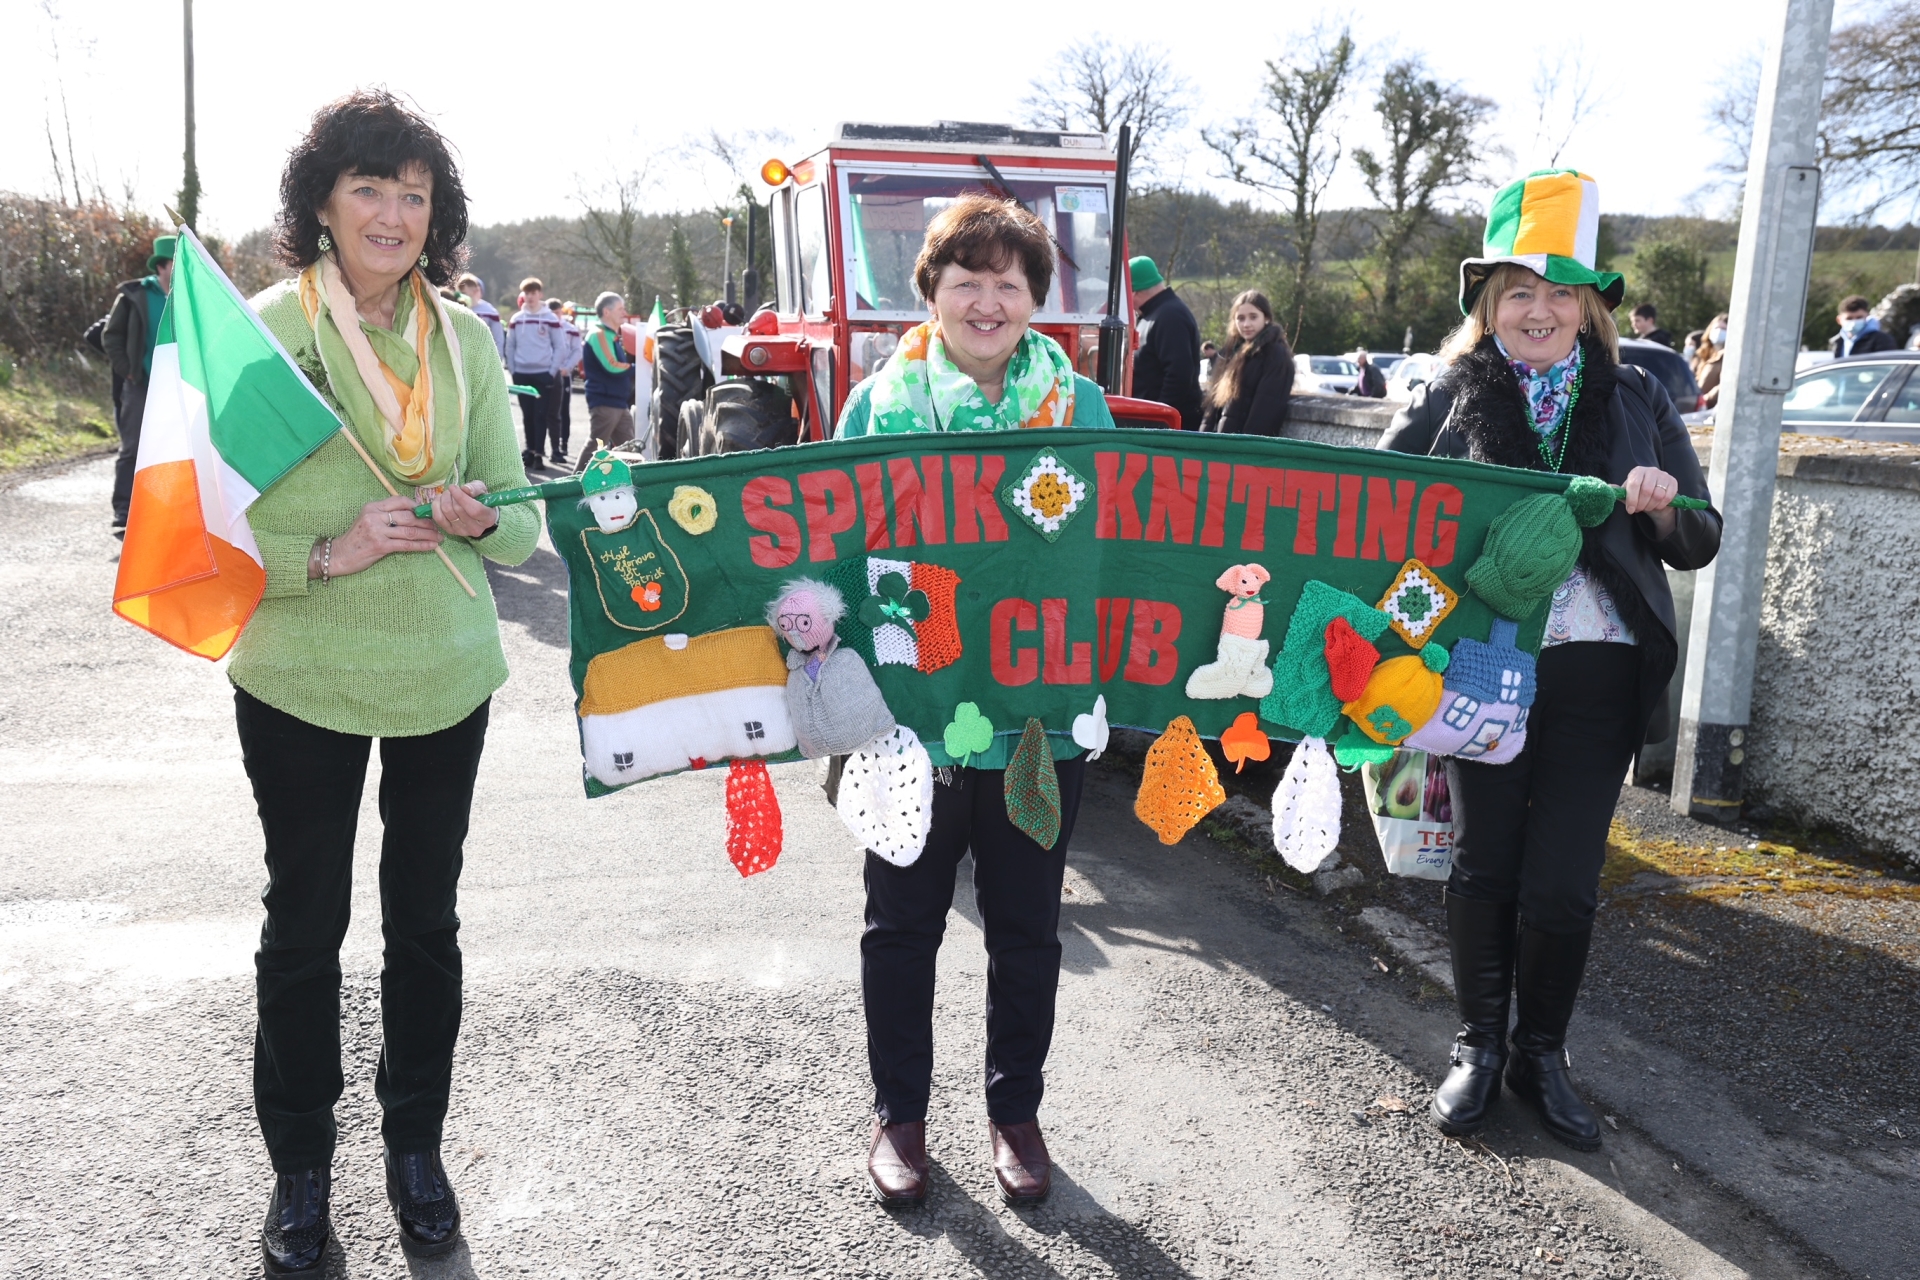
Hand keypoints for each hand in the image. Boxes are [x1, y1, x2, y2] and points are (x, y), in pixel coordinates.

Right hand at [312, 496, 442, 578]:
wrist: (339, 555)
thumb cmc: (357, 539)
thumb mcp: (368, 520)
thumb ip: (386, 515)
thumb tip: (413, 514)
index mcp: (373, 506)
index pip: (400, 501)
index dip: (417, 507)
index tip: (429, 513)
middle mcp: (375, 516)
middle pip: (408, 516)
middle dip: (427, 522)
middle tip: (439, 527)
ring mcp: (377, 531)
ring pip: (410, 531)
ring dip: (428, 534)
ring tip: (439, 538)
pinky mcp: (380, 546)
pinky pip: (406, 544)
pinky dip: (422, 545)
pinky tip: (432, 546)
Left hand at [430, 480, 499, 539]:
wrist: (477, 514)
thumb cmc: (481, 500)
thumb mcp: (482, 490)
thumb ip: (475, 488)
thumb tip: (465, 489)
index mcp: (488, 518)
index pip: (474, 510)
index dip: (461, 497)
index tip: (453, 487)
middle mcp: (476, 529)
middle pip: (458, 510)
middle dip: (451, 496)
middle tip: (450, 490)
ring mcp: (463, 532)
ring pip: (447, 513)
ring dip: (443, 500)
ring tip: (446, 494)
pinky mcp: (451, 532)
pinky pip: (439, 518)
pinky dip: (436, 507)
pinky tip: (440, 501)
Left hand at [1622, 465, 1679, 537]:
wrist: (1655, 495)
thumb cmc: (1637, 494)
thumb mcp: (1627, 493)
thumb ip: (1619, 492)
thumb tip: (1608, 488)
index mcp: (1637, 471)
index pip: (1634, 484)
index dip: (1632, 499)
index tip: (1630, 510)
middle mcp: (1651, 470)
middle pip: (1647, 491)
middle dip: (1642, 504)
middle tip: (1639, 509)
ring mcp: (1663, 475)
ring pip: (1658, 495)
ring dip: (1651, 505)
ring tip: (1647, 507)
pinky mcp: (1673, 481)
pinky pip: (1668, 496)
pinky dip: (1661, 504)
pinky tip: (1657, 506)